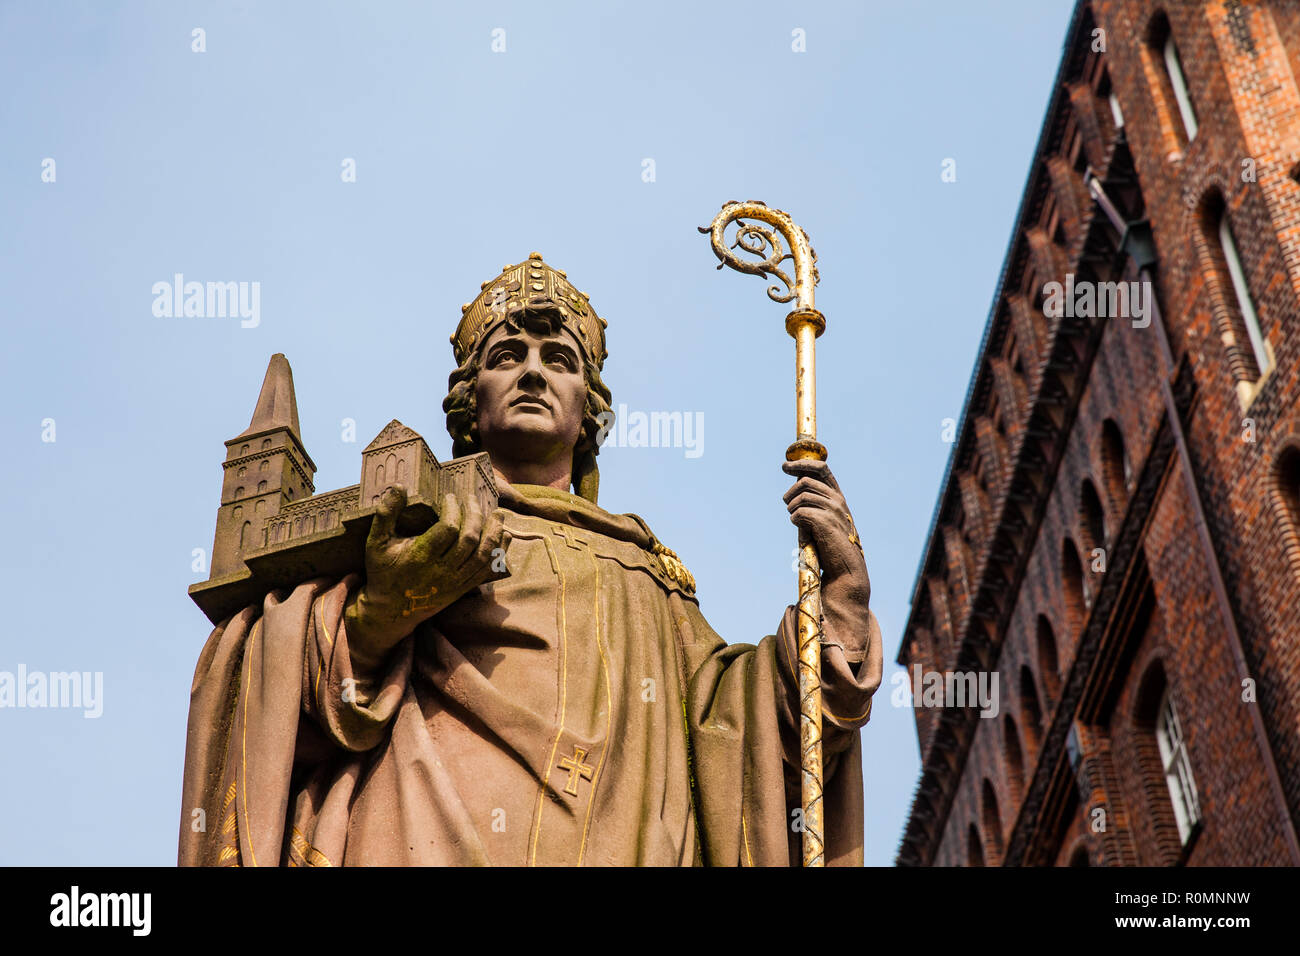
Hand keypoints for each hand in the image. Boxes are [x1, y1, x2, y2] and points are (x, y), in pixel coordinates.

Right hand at [345, 485, 510, 663]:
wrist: (390, 610)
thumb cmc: (383, 571)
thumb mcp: (376, 542)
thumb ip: (386, 514)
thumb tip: (399, 487)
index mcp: (420, 556)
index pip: (447, 529)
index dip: (453, 510)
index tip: (450, 497)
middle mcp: (440, 571)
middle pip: (469, 540)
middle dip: (475, 515)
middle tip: (472, 499)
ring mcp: (454, 581)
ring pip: (483, 555)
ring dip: (494, 533)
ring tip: (498, 514)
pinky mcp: (462, 589)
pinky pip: (486, 570)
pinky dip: (499, 552)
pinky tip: (505, 535)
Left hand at [781, 459, 869, 601]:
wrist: (845, 568)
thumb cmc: (832, 545)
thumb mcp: (826, 519)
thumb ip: (816, 502)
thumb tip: (796, 488)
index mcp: (838, 496)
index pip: (821, 468)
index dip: (801, 463)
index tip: (784, 466)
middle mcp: (837, 499)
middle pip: (804, 482)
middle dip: (790, 493)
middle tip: (786, 504)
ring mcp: (833, 510)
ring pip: (800, 497)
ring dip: (791, 508)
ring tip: (795, 520)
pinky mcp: (825, 522)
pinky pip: (799, 513)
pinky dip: (794, 519)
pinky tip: (799, 527)